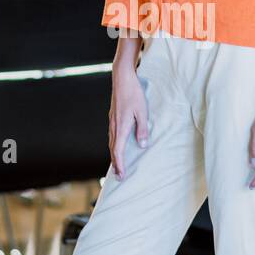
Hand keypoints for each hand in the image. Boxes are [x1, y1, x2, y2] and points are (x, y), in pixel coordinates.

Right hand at [108, 63, 149, 179]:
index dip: (120, 164)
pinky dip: (114, 145)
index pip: (118, 150)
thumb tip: (142, 145)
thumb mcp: (142, 112)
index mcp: (121, 127)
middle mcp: (114, 126)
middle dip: (116, 163)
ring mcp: (112, 121)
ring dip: (114, 155)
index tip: (121, 175)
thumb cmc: (134, 94)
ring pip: (112, 142)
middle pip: (113, 149)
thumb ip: (142, 129)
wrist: (122, 78)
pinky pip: (112, 135)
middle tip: (119, 176)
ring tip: (117, 165)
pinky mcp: (113, 116)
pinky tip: (117, 145)